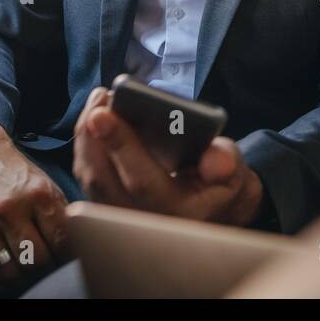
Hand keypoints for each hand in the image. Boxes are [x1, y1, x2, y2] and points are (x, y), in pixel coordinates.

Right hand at [0, 118, 70, 292]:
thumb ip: (59, 214)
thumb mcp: (43, 184)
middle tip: (46, 266)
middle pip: (37, 260)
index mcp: (37, 194)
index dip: (68, 256)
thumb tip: (78, 244)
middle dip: (46, 268)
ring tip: (25, 270)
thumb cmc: (11, 175)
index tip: (66, 258)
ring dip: (22, 278)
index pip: (62, 240)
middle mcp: (8, 210)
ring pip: (10, 273)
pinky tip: (2, 276)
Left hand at [72, 87, 261, 225]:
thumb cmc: (218, 183)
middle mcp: (142, 220)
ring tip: (98, 101)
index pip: (142, 181)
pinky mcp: (106, 206)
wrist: (208, 208)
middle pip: (103, 180)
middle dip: (93, 136)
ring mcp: (120, 217)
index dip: (121, 146)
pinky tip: (93, 118)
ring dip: (86, 138)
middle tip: (99, 100)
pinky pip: (86, 177)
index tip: (103, 115)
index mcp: (176, 212)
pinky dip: (85, 146)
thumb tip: (215, 159)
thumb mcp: (234, 172)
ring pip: (89, 178)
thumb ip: (226, 163)